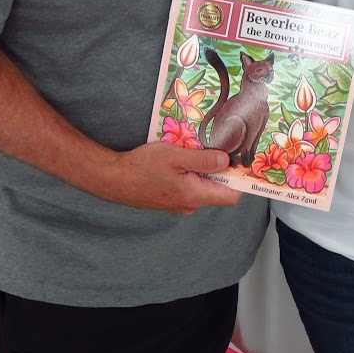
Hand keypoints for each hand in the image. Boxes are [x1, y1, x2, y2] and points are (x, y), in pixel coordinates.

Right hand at [101, 141, 241, 214]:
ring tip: (194, 150)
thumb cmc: (142, 166)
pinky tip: (180, 159)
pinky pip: (188, 187)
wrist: (112, 179)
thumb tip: (226, 161)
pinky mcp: (168, 199)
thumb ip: (204, 159)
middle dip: (219, 170)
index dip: (239, 179)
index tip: (241, 161)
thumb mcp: (176, 156)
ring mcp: (178, 204)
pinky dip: (189, 174)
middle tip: (216, 148)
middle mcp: (189, 205)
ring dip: (202, 170)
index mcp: (195, 196)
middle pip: (217, 190)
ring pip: (201, 187)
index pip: (230, 196)